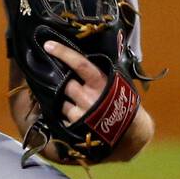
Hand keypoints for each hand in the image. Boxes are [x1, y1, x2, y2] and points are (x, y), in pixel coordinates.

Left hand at [9, 41, 151, 164]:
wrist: (131, 132)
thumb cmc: (122, 102)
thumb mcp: (116, 83)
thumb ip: (100, 72)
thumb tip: (83, 57)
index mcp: (100, 83)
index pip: (80, 64)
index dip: (63, 53)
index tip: (48, 45)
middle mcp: (88, 98)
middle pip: (64, 83)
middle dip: (60, 81)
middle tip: (58, 79)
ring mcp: (80, 115)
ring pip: (60, 102)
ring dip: (61, 99)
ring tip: (69, 100)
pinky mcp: (74, 128)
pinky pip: (61, 117)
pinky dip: (62, 114)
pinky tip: (70, 113)